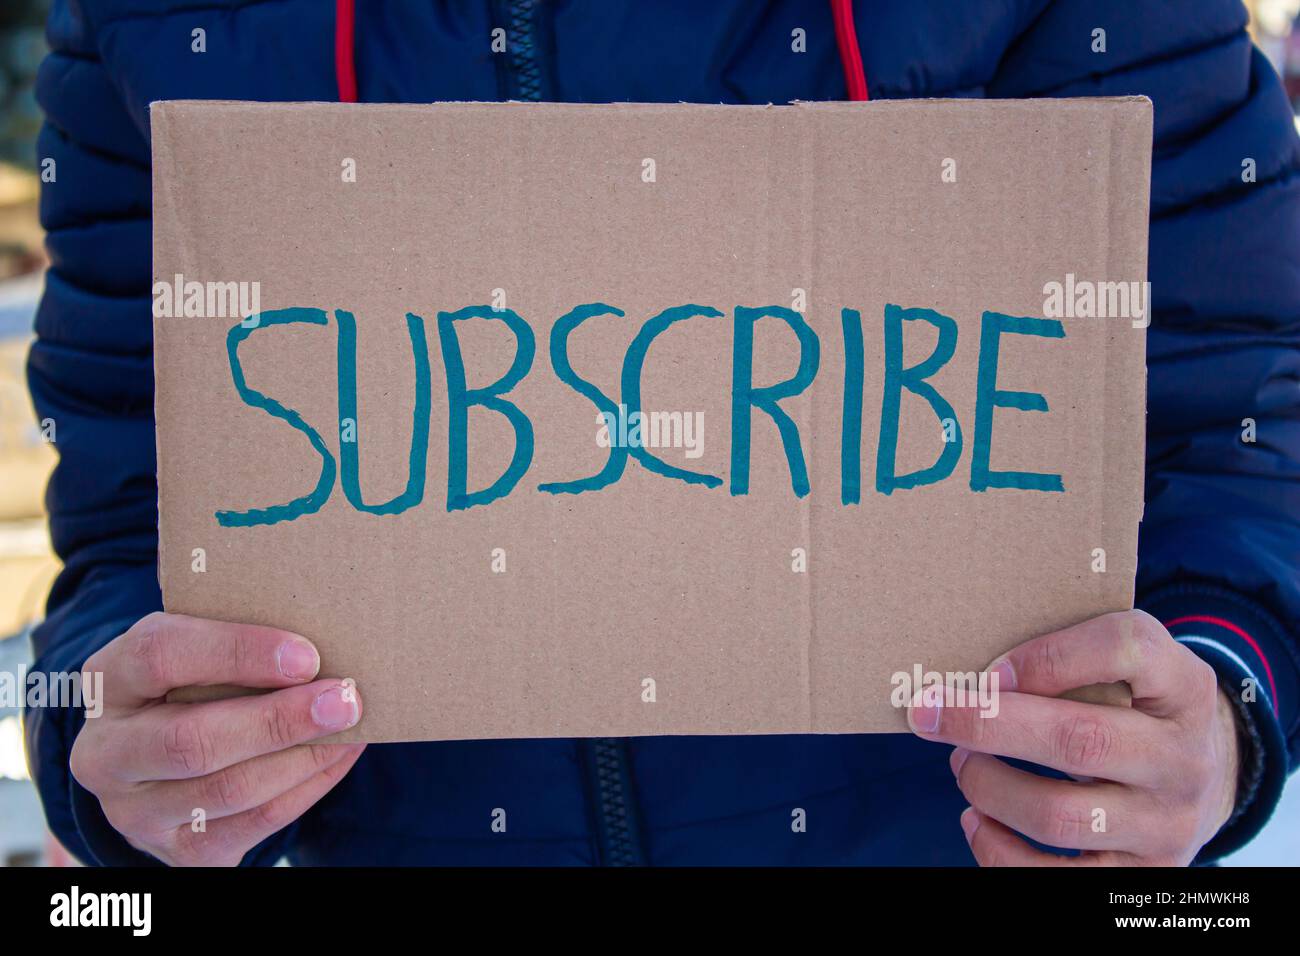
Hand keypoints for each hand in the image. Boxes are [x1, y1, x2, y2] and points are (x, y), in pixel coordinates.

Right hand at [71, 612, 364, 865]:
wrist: (159, 762)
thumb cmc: (191, 683)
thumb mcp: (194, 648)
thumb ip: (237, 639)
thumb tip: (327, 637)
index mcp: (109, 681)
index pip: (159, 657)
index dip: (236, 653)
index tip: (306, 655)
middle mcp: (108, 753)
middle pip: (194, 741)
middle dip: (279, 721)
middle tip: (345, 700)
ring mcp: (136, 811)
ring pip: (231, 789)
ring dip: (305, 757)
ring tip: (352, 726)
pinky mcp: (179, 850)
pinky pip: (256, 822)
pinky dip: (309, 785)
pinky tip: (340, 755)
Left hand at [907, 609, 1238, 865]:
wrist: (1203, 779)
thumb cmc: (1135, 704)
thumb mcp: (1127, 665)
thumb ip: (1069, 654)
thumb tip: (973, 681)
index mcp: (1184, 687)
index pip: (1125, 648)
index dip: (1048, 657)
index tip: (988, 672)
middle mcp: (1184, 759)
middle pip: (1077, 740)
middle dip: (985, 724)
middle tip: (928, 713)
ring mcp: (1166, 824)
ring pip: (1056, 814)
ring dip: (987, 785)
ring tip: (963, 764)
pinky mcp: (1140, 874)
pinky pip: (1054, 877)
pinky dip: (996, 848)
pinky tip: (977, 818)